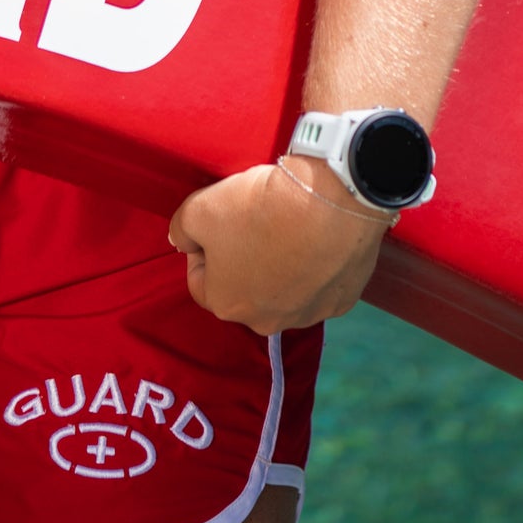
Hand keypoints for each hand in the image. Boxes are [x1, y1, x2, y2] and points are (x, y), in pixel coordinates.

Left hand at [168, 159, 390, 334]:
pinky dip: (314, 266)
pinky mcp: (341, 302)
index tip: (217, 222)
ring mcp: (308, 315)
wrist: (330, 201)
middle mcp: (266, 321)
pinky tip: (314, 237)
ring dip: (279, 265)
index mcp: (227, 304)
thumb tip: (183, 242)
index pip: (201, 281)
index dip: (203, 248)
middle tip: (252, 222)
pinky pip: (319, 285)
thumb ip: (181, 230)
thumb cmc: (258, 208)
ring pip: (283, 291)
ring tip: (286, 226)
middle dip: (241, 259)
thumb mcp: (197, 208)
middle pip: (243, 289)